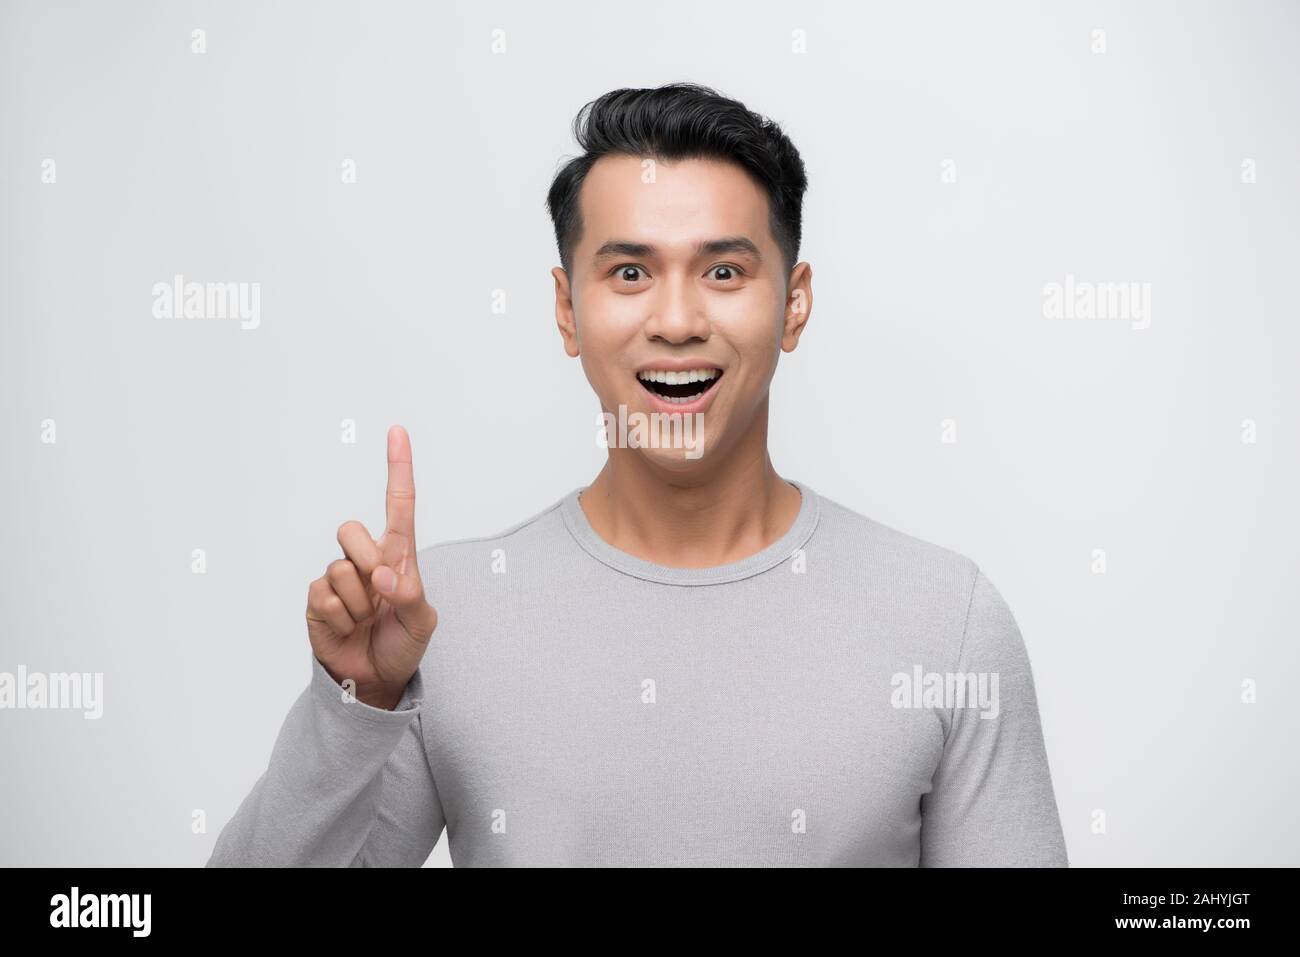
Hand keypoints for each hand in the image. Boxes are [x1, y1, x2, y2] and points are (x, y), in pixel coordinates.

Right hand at [305, 425, 437, 708]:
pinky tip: (347, 628)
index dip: (398, 468)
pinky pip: (324, 595)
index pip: (399, 505)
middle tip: (381, 596)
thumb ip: (410, 596)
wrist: (374, 680)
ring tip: (366, 620)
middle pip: (352, 530)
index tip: (397, 431)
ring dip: (359, 601)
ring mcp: (339, 578)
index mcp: (399, 556)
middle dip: (367, 561)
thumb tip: (383, 577)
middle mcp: (366, 559)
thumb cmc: (402, 644)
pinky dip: (340, 617)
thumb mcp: (421, 623)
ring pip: (340, 568)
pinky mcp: (317, 599)